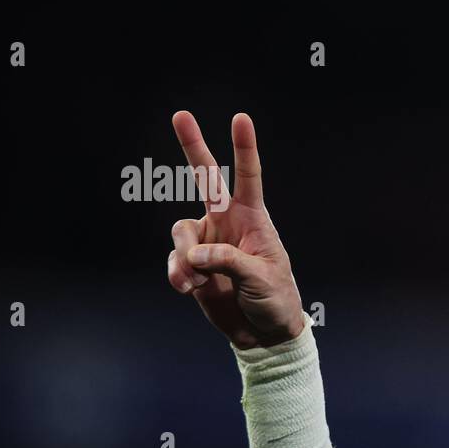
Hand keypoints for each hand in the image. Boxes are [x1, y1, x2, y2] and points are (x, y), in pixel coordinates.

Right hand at [165, 111, 305, 347]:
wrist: (263, 333)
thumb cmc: (274, 299)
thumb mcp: (261, 278)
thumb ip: (227, 261)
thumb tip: (193, 254)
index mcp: (253, 219)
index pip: (248, 177)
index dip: (244, 148)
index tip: (241, 119)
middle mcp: (227, 223)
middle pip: (206, 179)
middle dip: (193, 146)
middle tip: (180, 114)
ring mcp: (206, 242)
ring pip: (180, 232)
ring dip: (183, 257)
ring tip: (195, 281)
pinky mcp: (191, 265)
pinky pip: (174, 261)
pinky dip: (177, 274)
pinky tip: (189, 289)